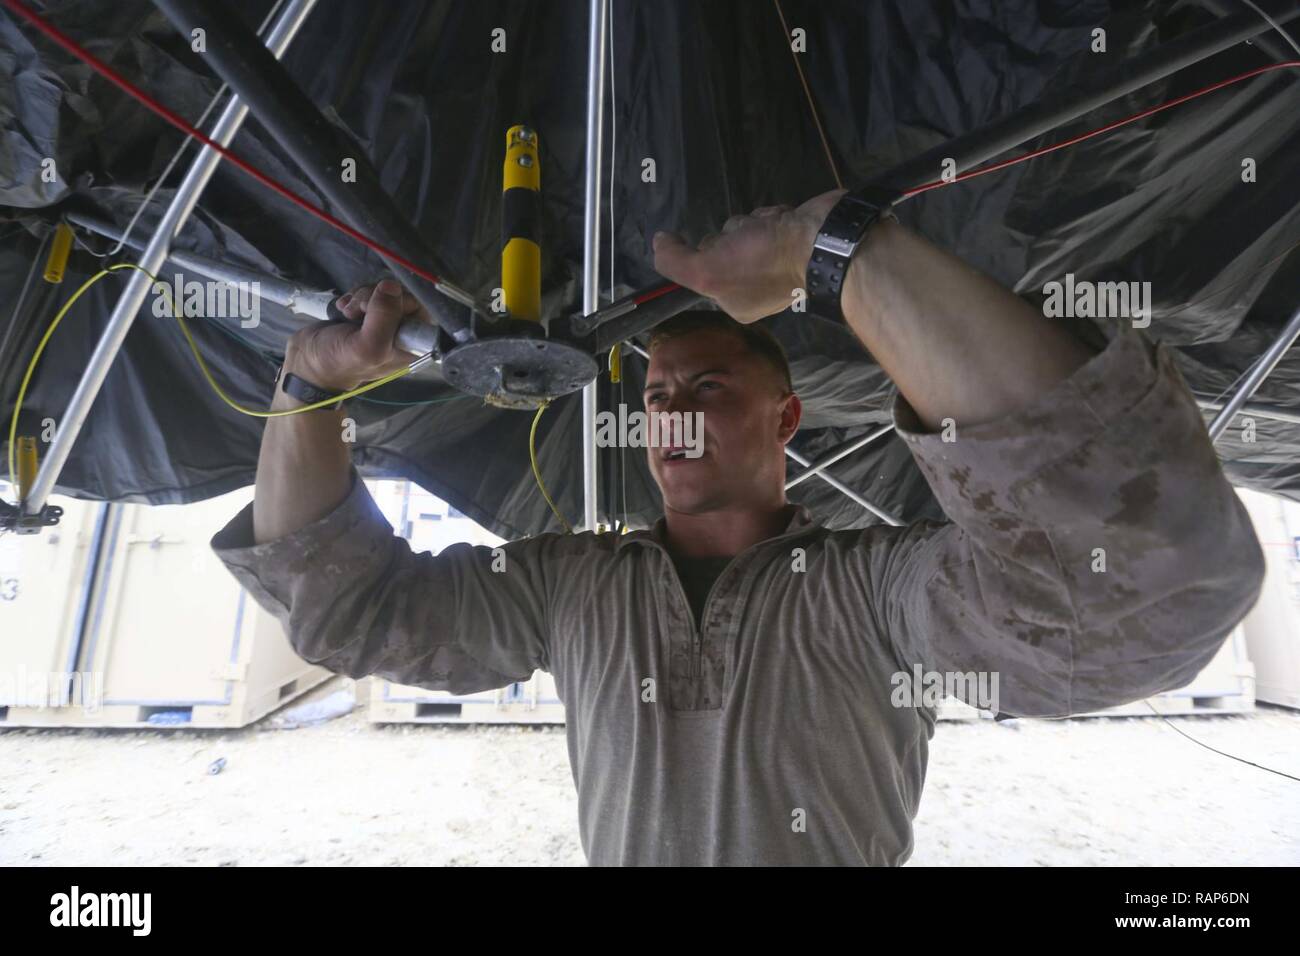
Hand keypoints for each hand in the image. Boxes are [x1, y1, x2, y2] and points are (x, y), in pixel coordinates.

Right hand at [286, 278, 425, 390]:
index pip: (422, 309)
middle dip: (375, 297)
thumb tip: (392, 286)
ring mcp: (384, 321)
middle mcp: (402, 332)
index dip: (400, 302)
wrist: (309, 361)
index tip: (380, 311)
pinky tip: (344, 309)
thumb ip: (384, 318)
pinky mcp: (368, 312)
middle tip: (358, 313)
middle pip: (400, 295)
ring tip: (348, 313)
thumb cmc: (339, 362)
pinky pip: (367, 291)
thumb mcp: (366, 347)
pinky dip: (353, 296)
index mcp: (411, 345)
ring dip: (361, 297)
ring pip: (382, 290)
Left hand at [651, 189, 842, 322]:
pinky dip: (773, 215)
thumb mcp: (708, 271)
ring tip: (770, 229)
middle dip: (733, 235)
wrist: (824, 241)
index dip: (707, 256)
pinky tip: (783, 221)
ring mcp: (775, 260)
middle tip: (749, 242)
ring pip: (743, 228)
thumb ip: (675, 261)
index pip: (703, 268)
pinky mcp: (791, 237)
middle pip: (722, 244)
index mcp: (734, 301)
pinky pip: (768, 217)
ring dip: (753, 222)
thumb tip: (657, 243)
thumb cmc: (765, 261)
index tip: (721, 254)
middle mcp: (753, 285)